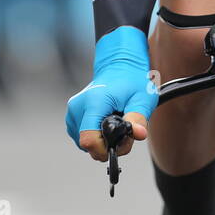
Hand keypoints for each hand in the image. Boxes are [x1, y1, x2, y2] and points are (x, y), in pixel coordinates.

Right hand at [66, 26, 158, 161]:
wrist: (119, 66)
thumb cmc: (132, 81)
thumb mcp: (142, 98)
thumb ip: (138, 118)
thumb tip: (139, 134)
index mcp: (94, 102)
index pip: (88, 139)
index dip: (105, 149)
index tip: (120, 142)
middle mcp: (78, 107)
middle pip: (87, 144)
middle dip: (107, 146)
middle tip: (124, 132)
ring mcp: (73, 111)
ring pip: (84, 143)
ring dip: (102, 142)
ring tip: (117, 126)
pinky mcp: (72, 116)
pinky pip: (82, 137)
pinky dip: (96, 137)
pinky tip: (107, 125)